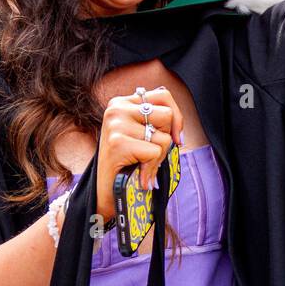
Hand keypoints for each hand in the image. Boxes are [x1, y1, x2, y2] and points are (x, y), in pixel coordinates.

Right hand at [95, 86, 183, 224]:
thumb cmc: (128, 161)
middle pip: (167, 115)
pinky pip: (155, 152)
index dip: (177, 116)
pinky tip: (140, 172)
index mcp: (123, 102)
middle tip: (150, 153)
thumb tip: (178, 128)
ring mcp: (115, 124)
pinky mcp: (117, 143)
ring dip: (159, 156)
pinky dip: (152, 166)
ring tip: (142, 163)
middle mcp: (116, 108)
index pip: (163, 95)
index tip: (175, 136)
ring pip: (163, 137)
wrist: (106, 190)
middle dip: (167, 138)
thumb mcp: (141, 134)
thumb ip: (156, 121)